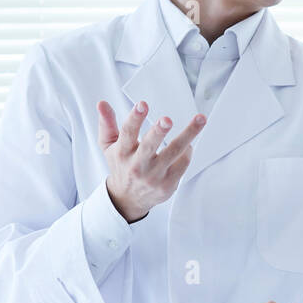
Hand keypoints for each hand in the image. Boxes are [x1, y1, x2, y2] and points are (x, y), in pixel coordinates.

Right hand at [97, 99, 205, 222]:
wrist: (127, 199)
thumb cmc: (121, 166)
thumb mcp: (108, 146)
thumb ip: (107, 124)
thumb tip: (102, 103)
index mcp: (122, 152)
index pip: (127, 133)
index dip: (135, 118)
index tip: (142, 104)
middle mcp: (137, 165)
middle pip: (149, 146)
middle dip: (158, 132)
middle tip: (167, 120)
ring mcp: (154, 176)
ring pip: (173, 153)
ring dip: (188, 135)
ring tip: (200, 120)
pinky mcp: (168, 184)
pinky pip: (182, 164)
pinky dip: (188, 152)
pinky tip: (190, 143)